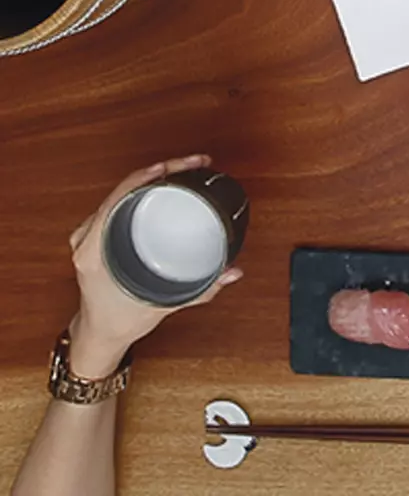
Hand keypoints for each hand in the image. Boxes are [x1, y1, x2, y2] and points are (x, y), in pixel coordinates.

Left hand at [66, 154, 240, 376]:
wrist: (99, 334)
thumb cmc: (119, 320)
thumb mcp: (162, 304)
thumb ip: (201, 289)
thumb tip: (231, 272)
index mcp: (94, 250)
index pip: (116, 199)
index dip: (144, 176)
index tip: (170, 167)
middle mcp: (88, 237)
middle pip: (122, 189)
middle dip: (159, 170)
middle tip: (191, 163)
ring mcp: (90, 234)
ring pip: (120, 192)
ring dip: (150, 177)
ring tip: (181, 168)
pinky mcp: (96, 234)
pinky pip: (117, 202)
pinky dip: (140, 189)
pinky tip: (160, 183)